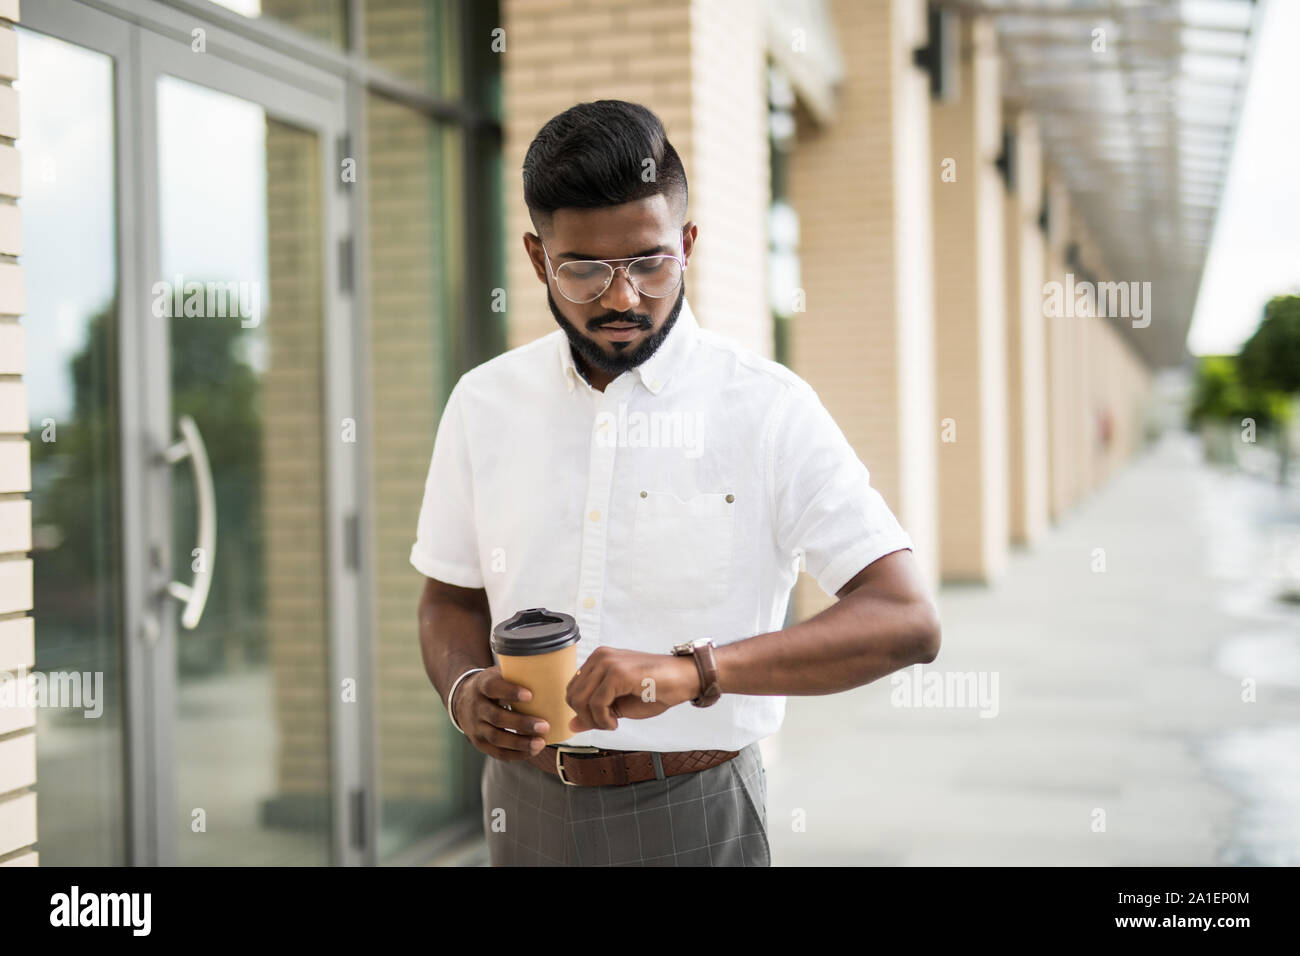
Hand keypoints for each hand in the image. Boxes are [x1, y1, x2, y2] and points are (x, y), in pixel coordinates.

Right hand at [453, 665, 550, 760]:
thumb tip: (550, 670)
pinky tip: (531, 751)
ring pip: (496, 738)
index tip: (530, 695)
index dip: (510, 691)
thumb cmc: (493, 685)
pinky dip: (515, 754)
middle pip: (497, 717)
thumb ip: (518, 673)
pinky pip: (497, 752)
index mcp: (482, 685)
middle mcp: (476, 707)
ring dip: (520, 742)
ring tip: (540, 743)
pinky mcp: (479, 742)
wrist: (463, 700)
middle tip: (544, 726)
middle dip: (521, 723)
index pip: (493, 687)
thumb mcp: (499, 673)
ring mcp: (475, 727)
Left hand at [565, 647, 700, 733]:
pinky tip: (616, 722)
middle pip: (572, 695)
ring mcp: (608, 663)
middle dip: (586, 718)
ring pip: (581, 700)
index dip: (583, 712)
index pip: (572, 689)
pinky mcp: (618, 673)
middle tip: (607, 724)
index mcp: (598, 660)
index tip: (603, 720)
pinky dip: (603, 720)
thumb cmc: (655, 690)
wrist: (684, 679)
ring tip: (612, 723)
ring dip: (595, 721)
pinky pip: (597, 703)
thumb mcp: (618, 704)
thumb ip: (594, 712)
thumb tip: (571, 725)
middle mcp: (600, 657)